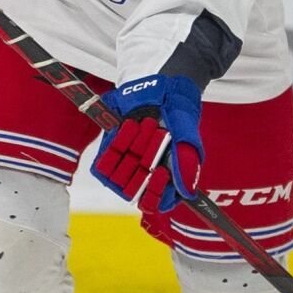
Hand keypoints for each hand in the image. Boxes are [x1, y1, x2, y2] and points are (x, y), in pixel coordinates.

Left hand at [91, 74, 203, 212]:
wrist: (163, 89)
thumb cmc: (180, 116)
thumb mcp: (188, 138)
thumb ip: (187, 165)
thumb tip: (187, 194)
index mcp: (164, 178)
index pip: (155, 202)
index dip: (154, 193)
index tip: (161, 172)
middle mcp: (143, 174)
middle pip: (135, 189)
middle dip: (148, 160)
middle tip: (160, 135)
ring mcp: (125, 163)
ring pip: (119, 176)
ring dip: (135, 148)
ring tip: (149, 125)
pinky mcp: (109, 150)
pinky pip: (104, 162)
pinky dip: (118, 143)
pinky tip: (130, 126)